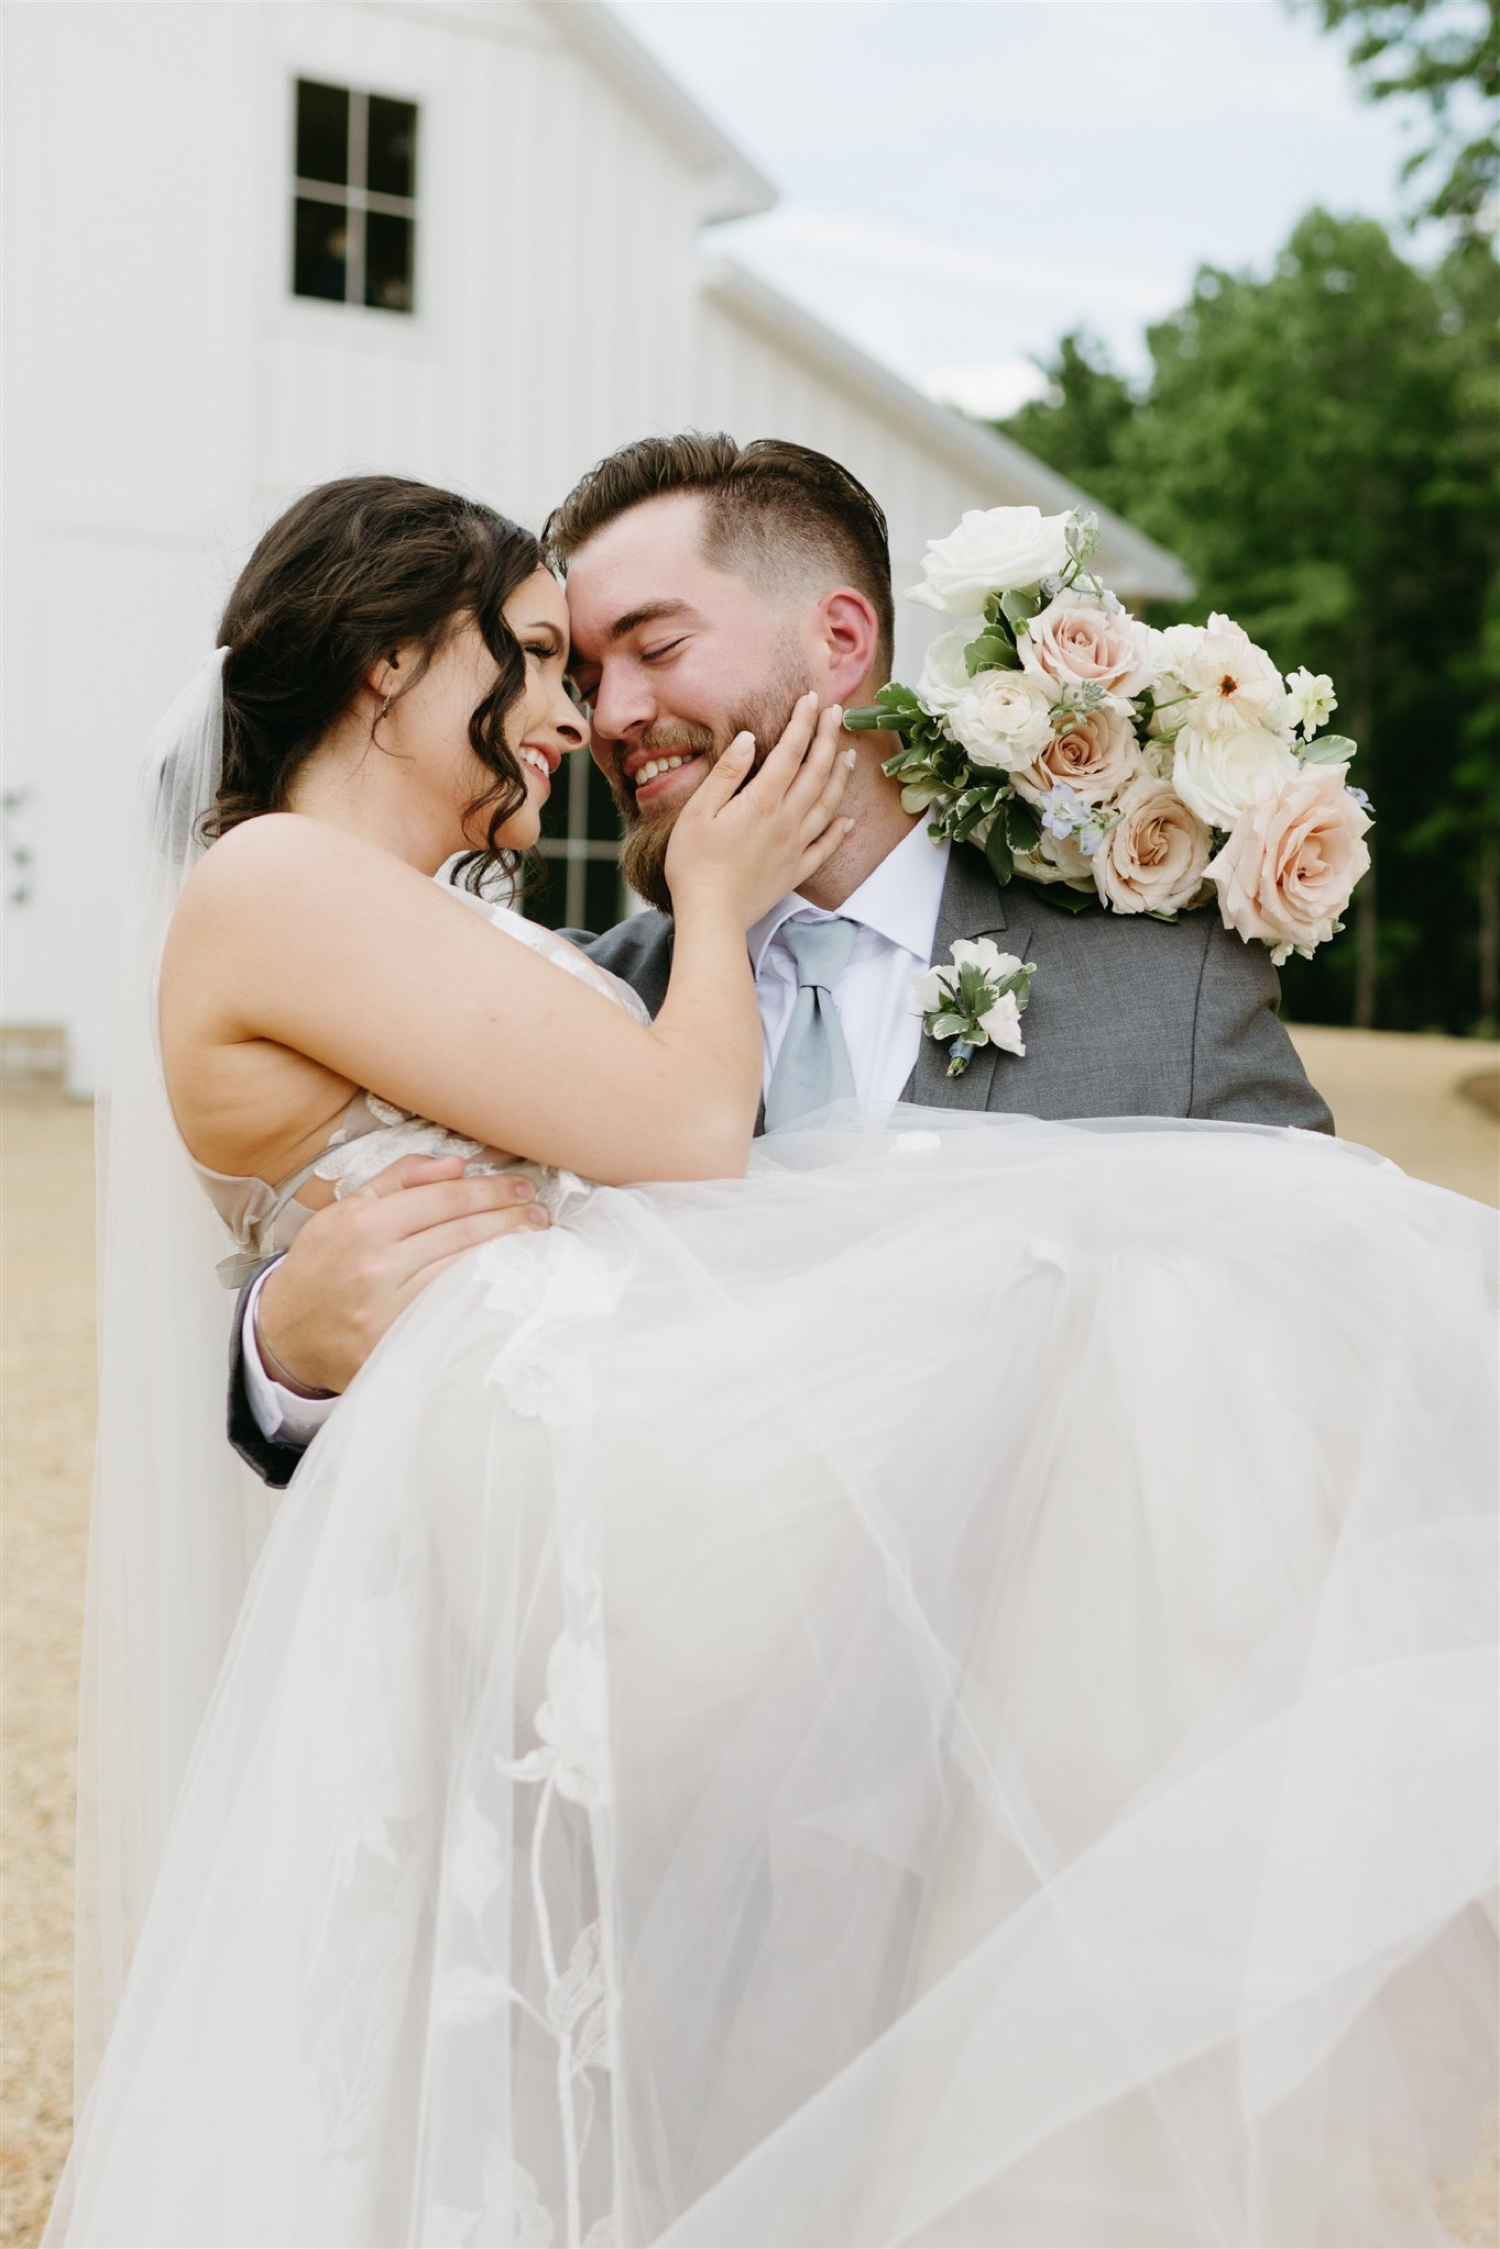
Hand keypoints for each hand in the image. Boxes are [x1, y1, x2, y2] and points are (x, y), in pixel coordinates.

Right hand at [254, 1155, 548, 1394]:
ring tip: (533, 1240)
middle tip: (539, 1213)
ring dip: (506, 1253)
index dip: (489, 1191)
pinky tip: (507, 1280)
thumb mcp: (343, 1212)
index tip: (519, 1187)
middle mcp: (374, 1267)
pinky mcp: (395, 1346)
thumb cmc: (320, 1267)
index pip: (442, 1200)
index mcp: (361, 1226)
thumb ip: (396, 1182)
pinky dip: (484, 1293)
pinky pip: (452, 1313)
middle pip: (460, 1234)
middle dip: (508, 1219)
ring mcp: (386, 1311)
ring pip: (462, 1272)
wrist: (283, 1334)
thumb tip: (454, 1164)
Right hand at [665, 693, 854, 927]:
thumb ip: (727, 773)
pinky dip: (840, 831)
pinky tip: (848, 820)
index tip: (810, 698)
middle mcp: (786, 820)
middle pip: (815, 772)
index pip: (790, 752)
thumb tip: (749, 739)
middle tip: (837, 712)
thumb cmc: (694, 863)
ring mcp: (795, 846)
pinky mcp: (795, 871)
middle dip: (827, 738)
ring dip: (840, 776)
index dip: (801, 722)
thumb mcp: (698, 812)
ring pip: (827, 804)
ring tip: (850, 753)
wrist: (711, 915)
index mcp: (761, 802)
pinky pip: (826, 847)